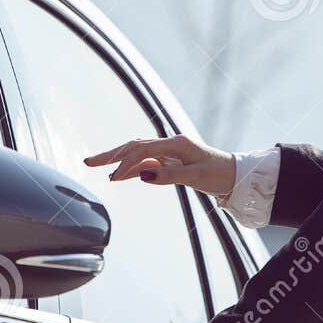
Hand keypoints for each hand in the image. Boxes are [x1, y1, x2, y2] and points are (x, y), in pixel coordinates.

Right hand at [83, 133, 234, 196]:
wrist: (234, 175)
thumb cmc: (218, 174)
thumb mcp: (194, 177)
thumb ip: (167, 176)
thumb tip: (142, 176)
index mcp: (176, 144)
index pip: (142, 151)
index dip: (125, 164)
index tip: (113, 178)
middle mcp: (170, 144)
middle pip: (134, 146)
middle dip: (110, 155)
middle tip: (88, 162)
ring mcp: (168, 151)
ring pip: (137, 152)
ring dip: (117, 159)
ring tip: (96, 165)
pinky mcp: (170, 160)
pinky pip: (145, 161)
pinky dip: (131, 167)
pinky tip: (119, 174)